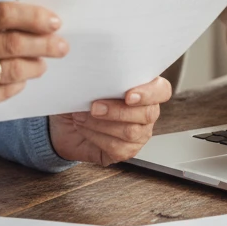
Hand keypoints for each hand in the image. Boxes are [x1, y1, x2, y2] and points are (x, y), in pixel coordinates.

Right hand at [0, 2, 67, 126]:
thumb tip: (36, 23)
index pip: (2, 13)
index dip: (33, 17)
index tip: (54, 22)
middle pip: (13, 43)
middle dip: (44, 44)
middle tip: (61, 46)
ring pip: (12, 69)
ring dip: (35, 66)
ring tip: (42, 64)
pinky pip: (4, 91)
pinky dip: (18, 85)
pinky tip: (22, 80)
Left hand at [48, 76, 171, 165]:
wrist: (65, 123)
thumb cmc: (81, 99)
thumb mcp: (88, 82)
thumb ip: (100, 77)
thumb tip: (97, 74)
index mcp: (144, 89)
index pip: (162, 90)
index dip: (149, 93)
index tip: (128, 96)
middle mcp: (146, 112)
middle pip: (148, 113)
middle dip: (118, 110)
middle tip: (94, 107)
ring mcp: (139, 134)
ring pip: (131, 132)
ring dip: (101, 124)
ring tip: (81, 117)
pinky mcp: (126, 151)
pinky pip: (118, 147)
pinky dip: (96, 136)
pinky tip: (83, 128)